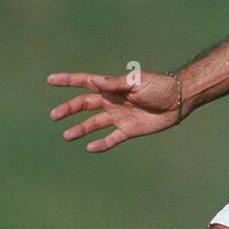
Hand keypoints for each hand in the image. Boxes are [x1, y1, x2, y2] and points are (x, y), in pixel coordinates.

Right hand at [47, 69, 178, 151]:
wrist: (178, 100)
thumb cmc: (158, 86)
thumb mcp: (136, 82)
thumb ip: (115, 84)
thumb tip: (96, 82)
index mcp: (112, 86)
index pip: (85, 82)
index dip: (67, 81)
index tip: (50, 80)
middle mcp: (112, 101)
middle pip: (84, 105)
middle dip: (68, 109)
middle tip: (53, 115)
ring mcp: (119, 116)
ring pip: (94, 124)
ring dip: (80, 129)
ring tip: (67, 136)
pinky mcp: (129, 130)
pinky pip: (112, 138)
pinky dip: (101, 144)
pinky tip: (90, 147)